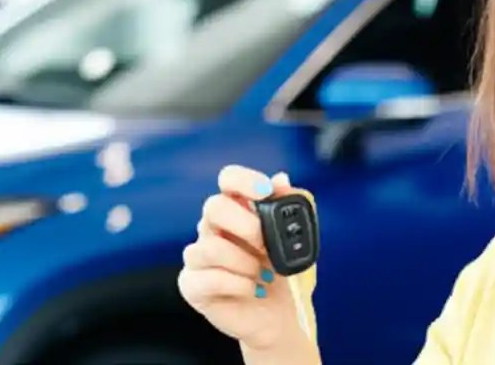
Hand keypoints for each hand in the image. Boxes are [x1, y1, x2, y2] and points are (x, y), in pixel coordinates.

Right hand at [178, 166, 314, 356]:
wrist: (283, 317)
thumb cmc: (286, 276)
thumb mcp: (301, 241)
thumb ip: (296, 207)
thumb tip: (281, 180)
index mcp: (238, 210)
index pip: (228, 178)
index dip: (245, 180)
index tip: (266, 192)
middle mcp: (214, 228)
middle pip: (212, 206)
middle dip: (246, 225)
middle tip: (266, 245)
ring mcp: (199, 256)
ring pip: (209, 246)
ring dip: (244, 262)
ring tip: (262, 275)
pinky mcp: (193, 285)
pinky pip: (208, 278)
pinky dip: (238, 284)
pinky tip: (252, 289)